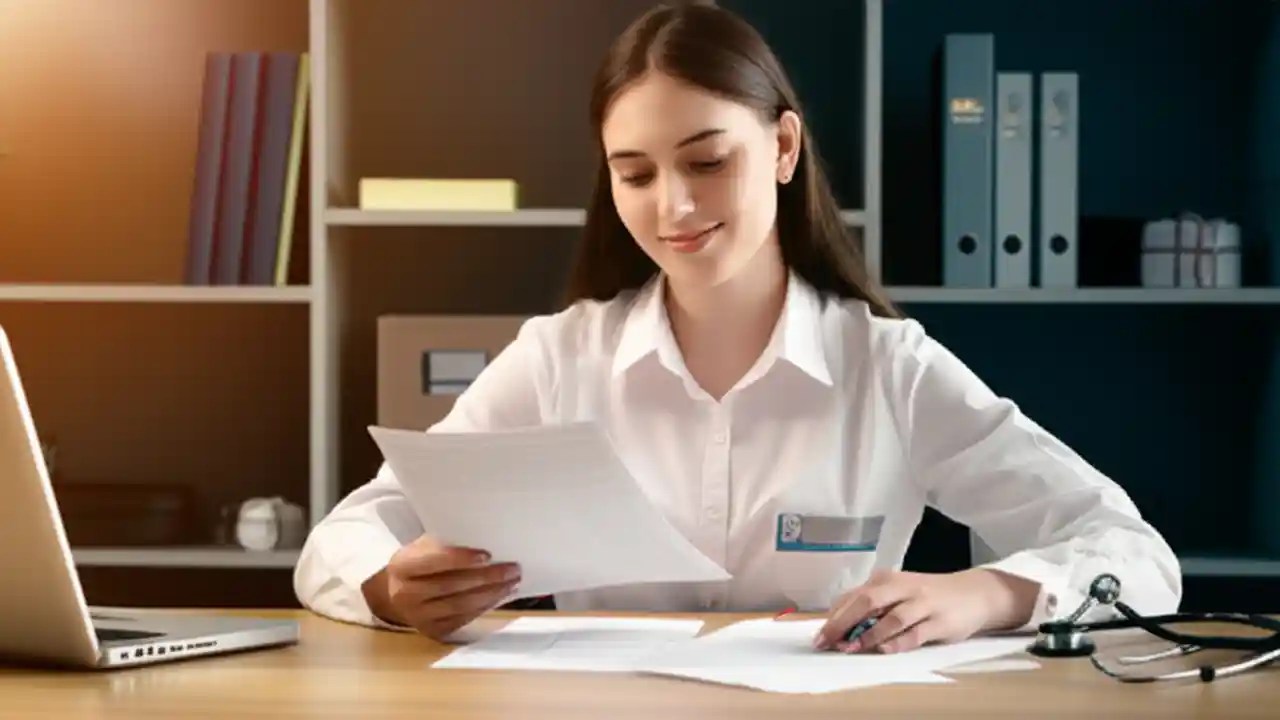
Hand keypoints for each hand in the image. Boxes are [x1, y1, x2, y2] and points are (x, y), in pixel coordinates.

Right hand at [362, 535, 521, 640]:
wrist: (395, 595)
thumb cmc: (417, 563)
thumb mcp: (422, 547)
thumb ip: (445, 544)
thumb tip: (484, 541)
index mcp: (402, 566)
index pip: (433, 562)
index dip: (461, 559)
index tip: (487, 555)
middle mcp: (406, 594)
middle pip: (451, 586)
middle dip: (486, 578)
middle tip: (512, 569)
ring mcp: (419, 617)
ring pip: (460, 606)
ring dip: (491, 594)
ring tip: (512, 583)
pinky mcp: (432, 631)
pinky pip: (463, 619)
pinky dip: (485, 607)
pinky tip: (500, 597)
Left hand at [813, 568, 1038, 653]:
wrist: (973, 592)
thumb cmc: (927, 595)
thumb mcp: (897, 593)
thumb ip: (871, 606)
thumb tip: (837, 624)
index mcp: (887, 580)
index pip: (853, 596)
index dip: (834, 617)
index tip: (819, 636)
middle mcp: (902, 588)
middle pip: (867, 602)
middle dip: (843, 623)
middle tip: (827, 642)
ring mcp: (922, 603)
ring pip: (891, 618)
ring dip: (868, 635)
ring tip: (851, 648)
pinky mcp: (939, 621)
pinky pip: (915, 633)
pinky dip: (898, 642)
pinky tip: (884, 650)